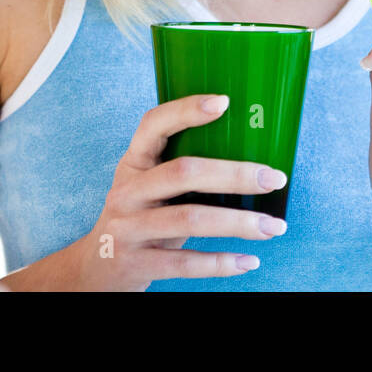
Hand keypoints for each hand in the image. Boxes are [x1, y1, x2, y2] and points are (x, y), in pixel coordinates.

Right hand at [71, 94, 289, 290]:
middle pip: (183, 172)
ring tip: (274, 227)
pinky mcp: (136, 263)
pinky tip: (249, 260)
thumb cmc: (142, 218)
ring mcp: (128, 228)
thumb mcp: (149, 187)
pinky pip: (184, 263)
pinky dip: (220, 262)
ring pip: (189, 219)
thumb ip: (182, 171)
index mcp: (134, 163)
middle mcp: (128, 191)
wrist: (97, 269)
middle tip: (275, 179)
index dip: (186, 111)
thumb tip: (252, 157)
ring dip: (238, 223)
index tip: (224, 102)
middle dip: (235, 174)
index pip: (153, 124)